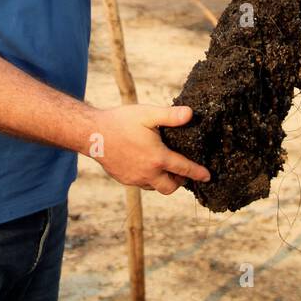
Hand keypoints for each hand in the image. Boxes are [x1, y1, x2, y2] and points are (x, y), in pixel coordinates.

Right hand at [92, 104, 210, 194]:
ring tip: (165, 168)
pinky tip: (147, 166)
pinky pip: (142, 184)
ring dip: (163, 180)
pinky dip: (149, 179)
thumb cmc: (121, 121)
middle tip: (183, 172)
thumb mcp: (148, 114)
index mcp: (157, 158)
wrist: (92, 134)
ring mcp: (135, 178)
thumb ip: (170, 115)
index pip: (184, 169)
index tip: (208, 176)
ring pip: (155, 187)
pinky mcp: (124, 179)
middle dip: (180, 181)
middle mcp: (147, 173)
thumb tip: (191, 114)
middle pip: (171, 187)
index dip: (198, 172)